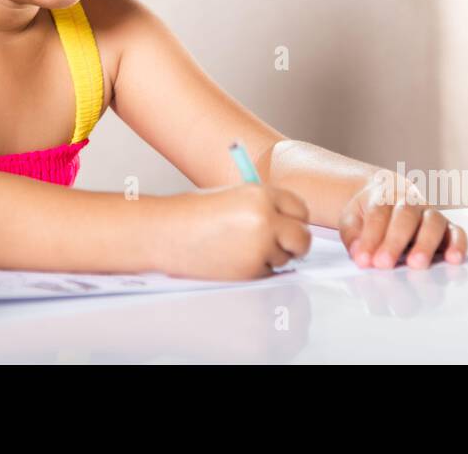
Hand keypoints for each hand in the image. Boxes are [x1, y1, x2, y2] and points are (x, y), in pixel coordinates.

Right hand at [156, 183, 311, 279]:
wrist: (165, 233)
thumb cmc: (194, 214)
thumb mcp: (232, 198)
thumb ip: (262, 207)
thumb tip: (290, 225)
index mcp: (260, 194)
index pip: (299, 208)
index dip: (294, 218)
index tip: (288, 224)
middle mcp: (265, 219)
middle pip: (302, 237)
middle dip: (296, 243)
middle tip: (283, 245)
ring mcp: (260, 247)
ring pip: (284, 258)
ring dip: (270, 257)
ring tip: (237, 248)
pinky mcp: (250, 271)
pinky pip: (266, 273)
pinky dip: (255, 270)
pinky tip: (229, 259)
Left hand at [338, 172, 467, 269]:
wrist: (387, 195)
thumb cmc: (369, 211)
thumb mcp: (352, 218)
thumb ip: (352, 235)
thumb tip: (359, 253)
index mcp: (385, 197)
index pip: (378, 214)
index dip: (371, 237)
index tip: (363, 259)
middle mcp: (411, 203)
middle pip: (406, 217)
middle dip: (394, 242)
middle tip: (384, 264)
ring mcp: (430, 214)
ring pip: (433, 223)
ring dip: (425, 244)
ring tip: (416, 264)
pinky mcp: (447, 229)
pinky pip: (457, 233)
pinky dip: (458, 245)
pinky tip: (454, 259)